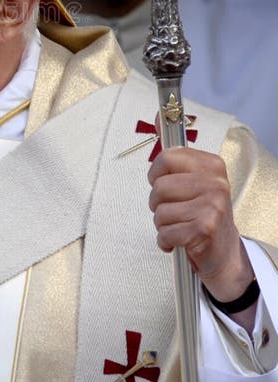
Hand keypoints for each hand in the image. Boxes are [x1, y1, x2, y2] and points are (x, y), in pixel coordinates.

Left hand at [148, 145, 253, 304]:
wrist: (225, 254)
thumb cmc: (204, 215)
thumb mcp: (197, 181)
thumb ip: (177, 161)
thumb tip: (157, 127)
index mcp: (212, 165)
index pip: (167, 157)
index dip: (156, 174)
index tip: (163, 182)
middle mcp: (215, 183)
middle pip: (159, 186)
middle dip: (158, 203)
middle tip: (174, 211)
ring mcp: (211, 206)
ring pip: (160, 211)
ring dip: (163, 224)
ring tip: (180, 225)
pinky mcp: (204, 229)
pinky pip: (165, 233)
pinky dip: (166, 241)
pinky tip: (180, 240)